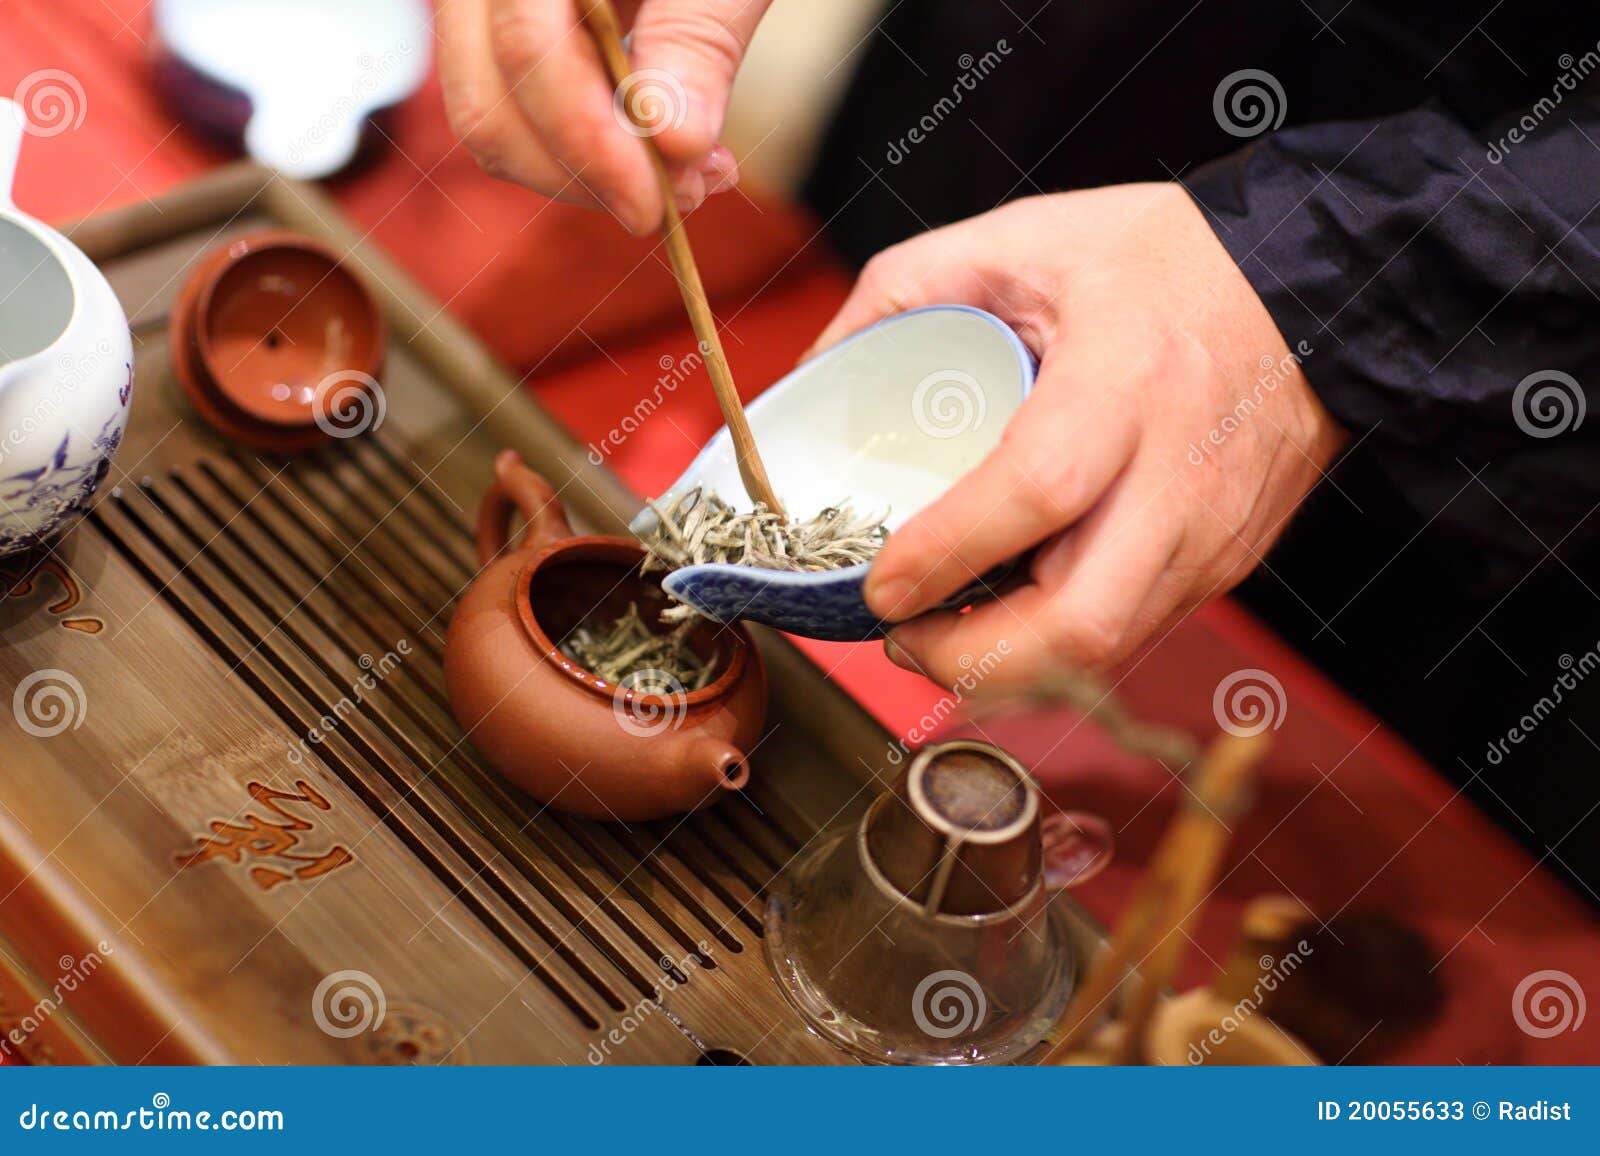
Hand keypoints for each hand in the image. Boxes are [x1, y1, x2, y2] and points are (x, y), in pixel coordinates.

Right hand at [436, 0, 769, 230]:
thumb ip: (697, 38)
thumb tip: (676, 145)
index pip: (525, 49)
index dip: (591, 145)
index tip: (660, 206)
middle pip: (488, 103)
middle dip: (585, 175)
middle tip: (687, 196)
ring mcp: (482, 0)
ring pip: (493, 118)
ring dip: (586, 172)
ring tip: (691, 170)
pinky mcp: (504, 24)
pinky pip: (517, 105)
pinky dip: (583, 144)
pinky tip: (660, 144)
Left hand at [811, 185, 1346, 691]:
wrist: (1310, 288)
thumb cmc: (1166, 259)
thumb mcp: (1022, 240)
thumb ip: (905, 293)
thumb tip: (817, 375)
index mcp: (1125, 379)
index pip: (1036, 492)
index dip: (948, 553)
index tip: (883, 584)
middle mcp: (1178, 472)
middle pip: (1081, 624)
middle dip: (973, 659)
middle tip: (904, 637)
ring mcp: (1210, 532)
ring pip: (1105, 651)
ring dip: (1010, 663)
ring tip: (945, 629)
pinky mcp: (1224, 562)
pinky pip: (1134, 632)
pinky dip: (1059, 641)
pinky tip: (1013, 607)